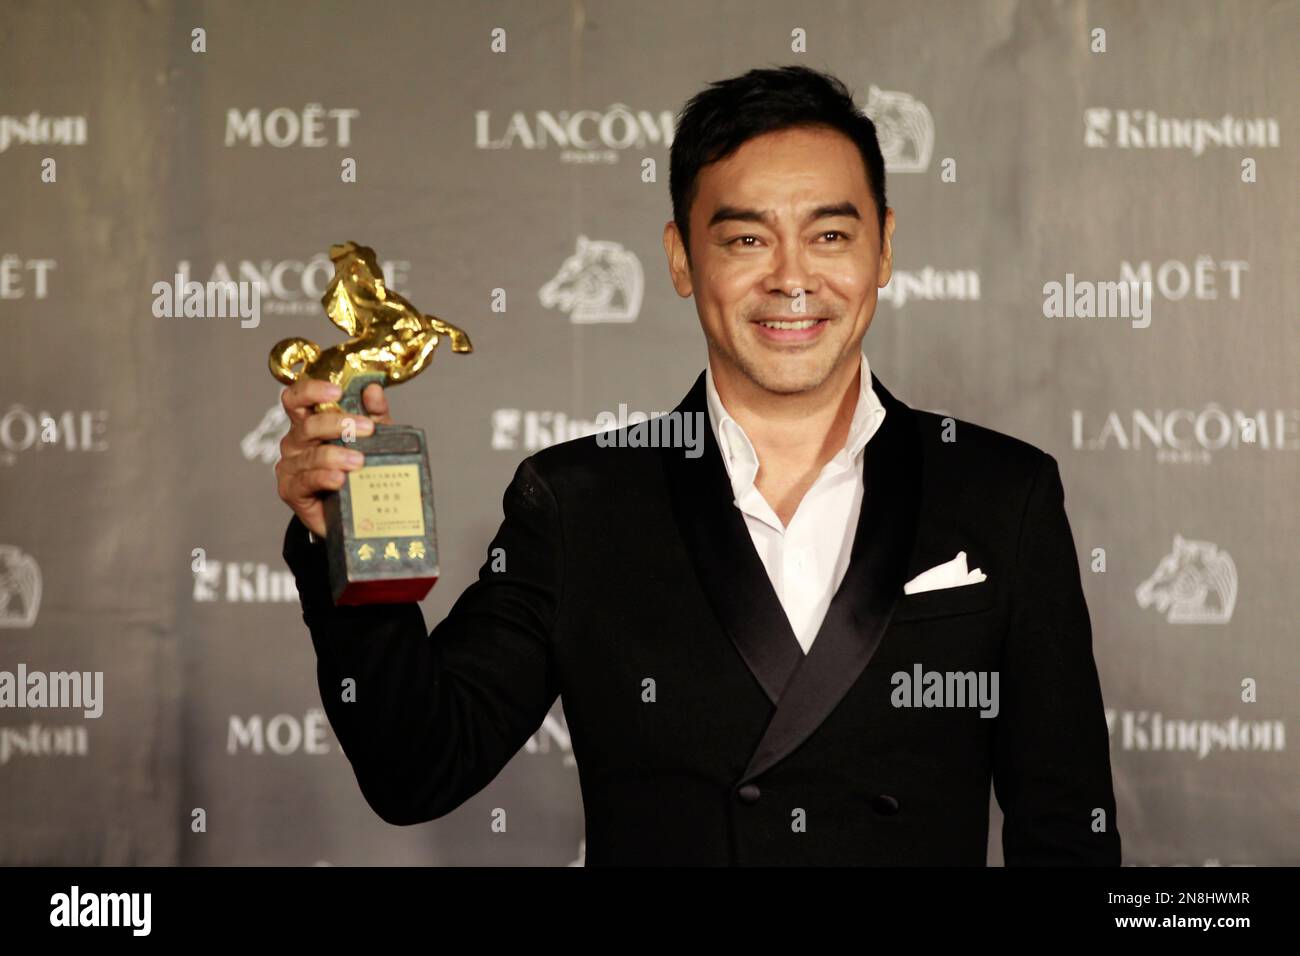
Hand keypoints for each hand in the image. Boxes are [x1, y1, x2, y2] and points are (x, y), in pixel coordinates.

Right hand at [275, 382, 392, 536]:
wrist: (351, 511)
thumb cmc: (357, 469)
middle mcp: (295, 442)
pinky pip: (306, 481)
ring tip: (358, 460)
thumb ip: (374, 414)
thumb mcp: (371, 438)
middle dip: (338, 424)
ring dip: (335, 455)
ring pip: (310, 455)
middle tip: (366, 429)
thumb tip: (374, 390)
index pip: (297, 399)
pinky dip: (323, 478)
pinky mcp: (292, 491)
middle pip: (308, 425)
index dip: (311, 391)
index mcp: (309, 423)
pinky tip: (338, 479)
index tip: (336, 391)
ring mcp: (291, 467)